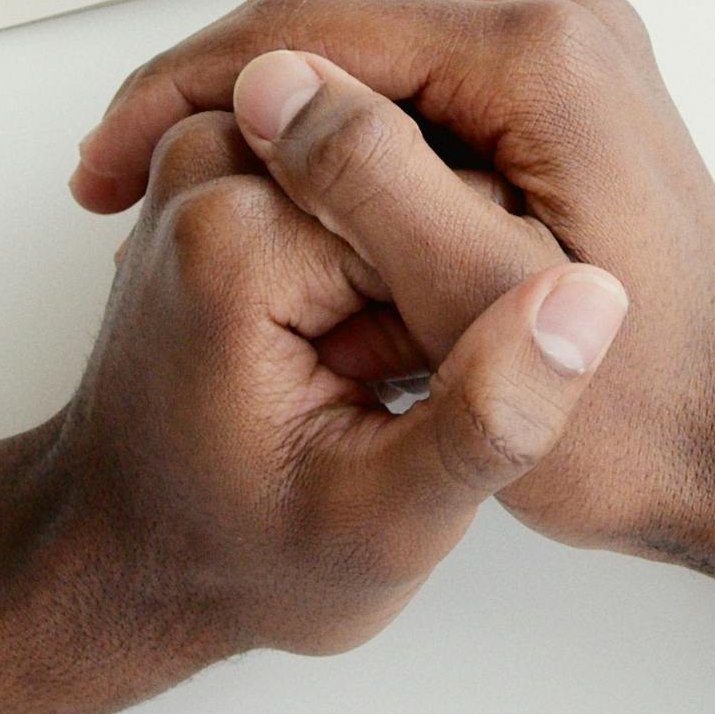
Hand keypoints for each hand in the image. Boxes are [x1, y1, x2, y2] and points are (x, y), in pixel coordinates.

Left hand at [0, 110, 626, 713]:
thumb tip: (593, 296)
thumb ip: (490, 413)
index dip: (487, 307)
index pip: (466, 203)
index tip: (424, 397)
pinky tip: (347, 336)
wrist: (120, 555)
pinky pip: (354, 168)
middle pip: (428, 163)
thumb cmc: (241, 557)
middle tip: (381, 392)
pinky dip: (373, 249)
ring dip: (410, 259)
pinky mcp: (224, 169)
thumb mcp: (385, 525)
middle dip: (440, 271)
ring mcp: (209, 156)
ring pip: (401, 160)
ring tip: (358, 371)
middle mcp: (211, 163)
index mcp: (245, 230)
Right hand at [69, 0, 714, 713]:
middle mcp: (562, 28)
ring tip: (148, 192)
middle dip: (203, 92)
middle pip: (332, 21)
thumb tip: (263, 84)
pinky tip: (253, 204)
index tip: (100, 165)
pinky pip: (407, 91)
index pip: (317, 26)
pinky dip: (322, 142)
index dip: (186, 88)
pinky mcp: (559, 99)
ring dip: (252, 117)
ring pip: (358, 53)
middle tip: (97, 175)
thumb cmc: (642, 419)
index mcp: (546, 57)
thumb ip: (373, 188)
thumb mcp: (481, 315)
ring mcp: (567, 58)